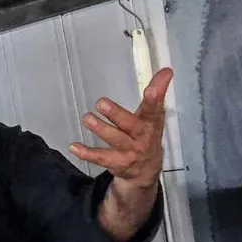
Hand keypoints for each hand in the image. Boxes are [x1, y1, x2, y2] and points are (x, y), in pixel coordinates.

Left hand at [70, 68, 172, 189]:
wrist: (146, 170)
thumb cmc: (147, 135)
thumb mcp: (154, 115)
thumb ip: (156, 93)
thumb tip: (167, 70)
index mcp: (152, 122)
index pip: (154, 109)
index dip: (154, 99)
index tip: (151, 90)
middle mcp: (142, 138)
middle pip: (130, 125)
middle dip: (116, 114)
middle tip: (101, 103)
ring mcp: (129, 152)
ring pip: (114, 140)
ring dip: (100, 129)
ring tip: (87, 118)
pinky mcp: (116, 163)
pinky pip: (100, 158)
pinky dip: (86, 153)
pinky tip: (74, 146)